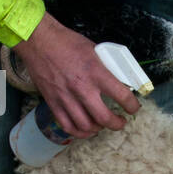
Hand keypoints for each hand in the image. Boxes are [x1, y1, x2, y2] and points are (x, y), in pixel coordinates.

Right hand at [14, 11, 139, 137]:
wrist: (38, 41)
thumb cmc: (67, 42)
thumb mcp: (95, 50)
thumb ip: (106, 68)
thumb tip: (120, 80)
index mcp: (96, 72)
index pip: (122, 96)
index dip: (133, 106)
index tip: (134, 108)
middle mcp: (82, 88)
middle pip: (104, 118)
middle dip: (117, 124)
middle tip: (121, 121)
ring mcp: (66, 97)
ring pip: (86, 126)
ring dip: (99, 129)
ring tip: (103, 125)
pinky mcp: (52, 102)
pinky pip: (67, 125)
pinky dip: (79, 132)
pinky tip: (86, 129)